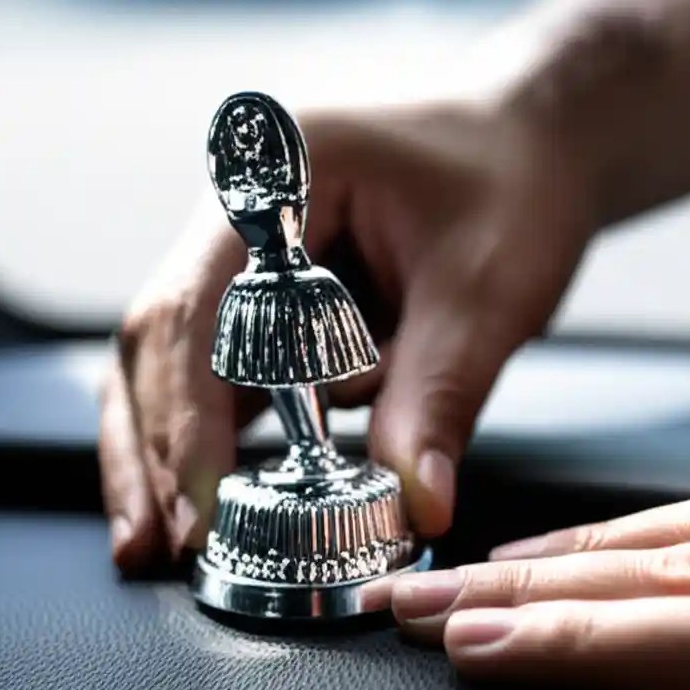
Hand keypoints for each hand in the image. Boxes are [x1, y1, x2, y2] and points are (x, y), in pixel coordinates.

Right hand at [99, 96, 599, 571]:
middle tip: (159, 541)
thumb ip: (438, 395)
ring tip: (158, 539)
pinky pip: (216, 370)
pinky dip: (208, 435)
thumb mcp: (487, 292)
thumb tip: (414, 498)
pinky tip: (200, 497)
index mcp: (280, 176)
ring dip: (165, 448)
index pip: (202, 304)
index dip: (191, 411)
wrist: (533, 148)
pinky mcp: (266, 297)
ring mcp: (245, 254)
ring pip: (170, 359)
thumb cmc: (512, 184)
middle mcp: (241, 211)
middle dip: (157, 443)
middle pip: (159, 335)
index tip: (202, 500)